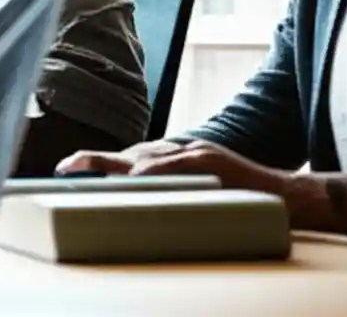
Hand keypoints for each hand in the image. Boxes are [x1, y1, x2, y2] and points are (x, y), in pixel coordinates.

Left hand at [58, 140, 291, 195]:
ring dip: (114, 166)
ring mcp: (193, 153)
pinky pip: (174, 165)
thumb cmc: (237, 195)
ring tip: (83, 170)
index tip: (64, 170)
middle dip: (93, 162)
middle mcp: (178, 150)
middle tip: (63, 169)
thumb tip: (129, 191)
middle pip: (127, 153)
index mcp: (171, 159)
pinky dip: (153, 170)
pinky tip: (133, 177)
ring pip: (144, 156)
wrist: (284, 195)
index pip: (126, 157)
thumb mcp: (196, 187)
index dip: (94, 163)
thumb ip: (165, 185)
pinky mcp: (209, 160)